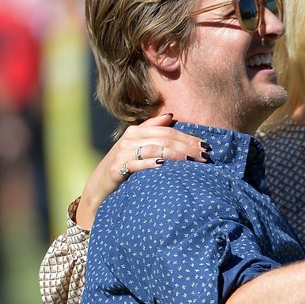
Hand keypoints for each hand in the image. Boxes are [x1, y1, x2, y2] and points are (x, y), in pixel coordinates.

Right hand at [75, 113, 209, 228]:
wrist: (99, 188)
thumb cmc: (122, 167)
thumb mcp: (136, 146)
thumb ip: (152, 129)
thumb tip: (171, 115)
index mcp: (137, 131)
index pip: (168, 130)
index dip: (188, 137)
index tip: (205, 146)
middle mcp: (130, 138)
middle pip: (165, 139)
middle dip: (187, 146)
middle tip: (205, 156)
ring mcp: (123, 153)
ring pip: (155, 149)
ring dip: (176, 155)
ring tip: (192, 162)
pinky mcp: (117, 168)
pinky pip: (138, 164)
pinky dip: (152, 164)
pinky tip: (165, 166)